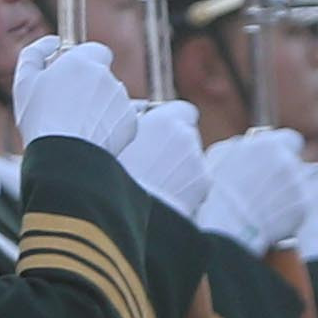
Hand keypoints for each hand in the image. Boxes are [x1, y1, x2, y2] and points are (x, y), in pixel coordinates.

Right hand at [10, 35, 135, 150]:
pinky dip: (110, 126)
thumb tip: (53, 41)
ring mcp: (121, 99)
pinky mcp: (130, 122)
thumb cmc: (40, 119)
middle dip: (92, 87)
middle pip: (103, 76)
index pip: (95, 51)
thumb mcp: (25, 81)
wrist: (64, 157)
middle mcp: (107, 76)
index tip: (72, 78)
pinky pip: (121, 119)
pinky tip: (92, 136)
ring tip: (79, 127)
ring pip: (112, 98)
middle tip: (71, 107)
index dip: (84, 64)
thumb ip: (36, 53)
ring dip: (100, 107)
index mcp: (83, 61)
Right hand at [117, 95, 207, 220]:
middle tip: (154, 160)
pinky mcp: (204, 183)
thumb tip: (142, 108)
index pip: (184, 110)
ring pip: (194, 158)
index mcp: (165, 120)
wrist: (122, 209)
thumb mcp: (118, 133)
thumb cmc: (113, 169)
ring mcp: (198, 161)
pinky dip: (187, 184)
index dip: (173, 121)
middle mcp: (186, 136)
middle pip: (189, 135)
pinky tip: (166, 193)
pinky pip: (198, 178)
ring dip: (181, 165)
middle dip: (176, 144)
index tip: (162, 130)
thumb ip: (136, 114)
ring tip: (156, 181)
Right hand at [197, 129, 307, 249]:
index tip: (278, 159)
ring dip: (285, 190)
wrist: (229, 226)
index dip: (286, 149)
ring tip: (263, 203)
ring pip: (297, 183)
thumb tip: (255, 140)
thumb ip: (242, 143)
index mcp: (270, 145)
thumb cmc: (219, 190)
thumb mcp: (220, 156)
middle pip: (294, 163)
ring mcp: (298, 184)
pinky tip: (270, 215)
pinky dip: (288, 209)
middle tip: (266, 185)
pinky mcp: (303, 206)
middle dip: (283, 172)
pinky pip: (298, 203)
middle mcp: (288, 162)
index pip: (292, 140)